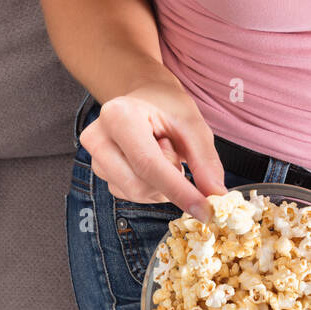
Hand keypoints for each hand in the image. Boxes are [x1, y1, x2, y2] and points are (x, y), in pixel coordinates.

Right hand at [79, 80, 226, 220]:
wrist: (145, 99)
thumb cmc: (167, 107)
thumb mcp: (192, 124)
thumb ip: (205, 161)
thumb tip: (215, 195)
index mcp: (119, 116)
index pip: (149, 164)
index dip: (179, 191)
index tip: (205, 210)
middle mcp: (98, 138)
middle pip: (140, 185)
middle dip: (170, 185)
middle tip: (178, 157)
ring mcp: (95, 157)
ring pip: (135, 194)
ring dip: (162, 186)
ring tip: (164, 155)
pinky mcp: (99, 172)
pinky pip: (130, 195)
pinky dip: (151, 188)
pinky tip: (153, 166)